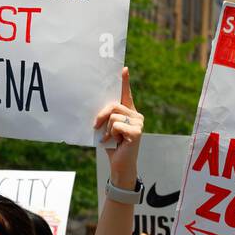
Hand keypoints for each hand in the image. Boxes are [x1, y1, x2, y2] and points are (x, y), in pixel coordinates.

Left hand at [94, 67, 143, 188]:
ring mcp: (138, 123)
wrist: (119, 165)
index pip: (126, 94)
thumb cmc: (112, 146)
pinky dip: (110, 135)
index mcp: (129, 112)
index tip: (123, 69)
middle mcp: (136, 115)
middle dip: (101, 115)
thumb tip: (100, 107)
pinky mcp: (137, 131)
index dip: (124, 81)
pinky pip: (116, 125)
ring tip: (110, 139)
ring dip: (106, 129)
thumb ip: (107, 116)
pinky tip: (114, 143)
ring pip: (113, 116)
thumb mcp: (107, 128)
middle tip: (95, 126)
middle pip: (113, 105)